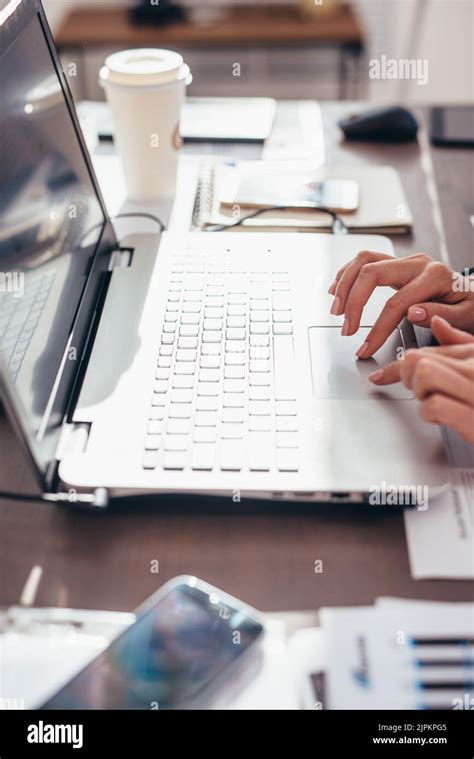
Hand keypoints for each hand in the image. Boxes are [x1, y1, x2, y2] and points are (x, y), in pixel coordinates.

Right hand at [328, 251, 473, 357]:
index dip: (378, 328)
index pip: (396, 302)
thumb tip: (412, 312)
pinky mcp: (397, 263)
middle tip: (346, 329)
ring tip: (336, 309)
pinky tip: (337, 289)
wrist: (472, 293)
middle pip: (373, 273)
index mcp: (435, 276)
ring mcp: (406, 261)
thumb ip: (440, 315)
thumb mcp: (465, 316)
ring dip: (345, 284)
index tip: (366, 348)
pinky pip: (366, 260)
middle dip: (353, 302)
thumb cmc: (469, 306)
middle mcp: (418, 263)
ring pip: (365, 261)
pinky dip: (348, 273)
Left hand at [369, 317, 473, 443]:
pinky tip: (440, 418)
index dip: (397, 366)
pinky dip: (428, 413)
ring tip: (433, 402)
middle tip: (418, 392)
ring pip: (424, 374)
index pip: (425, 350)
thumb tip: (436, 322)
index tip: (380, 377)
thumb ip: (460, 345)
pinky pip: (434, 405)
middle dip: (407, 378)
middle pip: (418, 359)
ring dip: (419, 393)